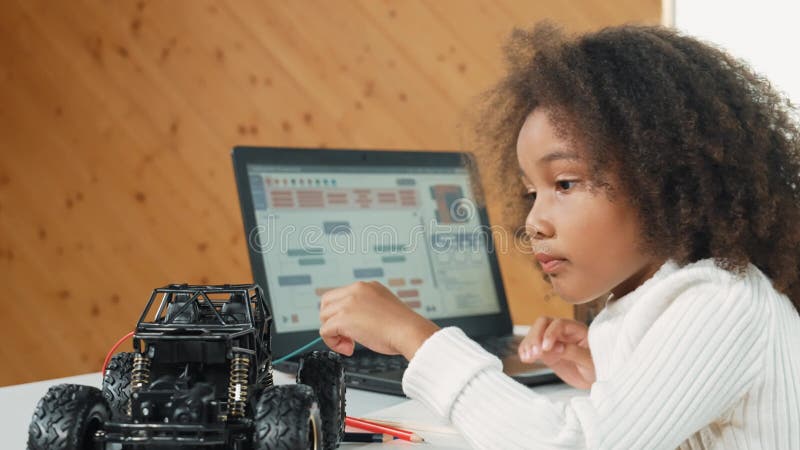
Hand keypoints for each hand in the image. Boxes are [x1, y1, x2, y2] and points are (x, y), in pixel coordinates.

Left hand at [319, 281, 439, 359]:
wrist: (410, 332)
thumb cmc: (403, 327)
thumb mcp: (383, 308)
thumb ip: (367, 309)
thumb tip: (353, 322)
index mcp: (367, 286)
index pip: (340, 295)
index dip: (340, 313)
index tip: (352, 327)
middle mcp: (356, 290)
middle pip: (327, 303)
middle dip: (332, 321)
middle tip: (347, 336)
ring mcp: (349, 302)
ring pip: (324, 317)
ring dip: (334, 334)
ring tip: (351, 345)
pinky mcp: (343, 318)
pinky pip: (325, 331)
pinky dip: (334, 343)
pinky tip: (350, 349)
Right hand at [518, 316, 595, 388]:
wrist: (595, 381)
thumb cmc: (598, 368)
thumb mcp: (589, 361)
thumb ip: (573, 352)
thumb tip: (557, 347)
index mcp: (577, 330)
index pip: (559, 324)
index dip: (550, 334)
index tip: (546, 348)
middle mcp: (564, 332)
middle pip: (543, 323)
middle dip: (535, 337)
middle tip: (533, 353)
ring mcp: (553, 341)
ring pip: (535, 333)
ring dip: (528, 344)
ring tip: (527, 357)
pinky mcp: (547, 351)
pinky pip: (533, 346)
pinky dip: (526, 350)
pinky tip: (525, 358)